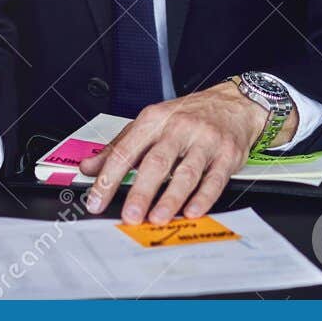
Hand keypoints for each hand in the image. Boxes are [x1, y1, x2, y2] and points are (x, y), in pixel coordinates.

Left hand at [78, 82, 291, 224]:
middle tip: (130, 214)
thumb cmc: (188, 115)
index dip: (108, 178)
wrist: (233, 103)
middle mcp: (178, 128)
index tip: (96, 200)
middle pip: (156, 162)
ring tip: (158, 217)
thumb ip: (119, 146)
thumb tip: (88, 168)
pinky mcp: (226, 154)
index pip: (125, 150)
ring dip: (171, 198)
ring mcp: (204, 141)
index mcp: (153, 119)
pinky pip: (214, 179)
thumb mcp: (150, 123)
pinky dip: (203, 197)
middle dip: (141, 191)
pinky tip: (192, 211)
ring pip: (186, 172)